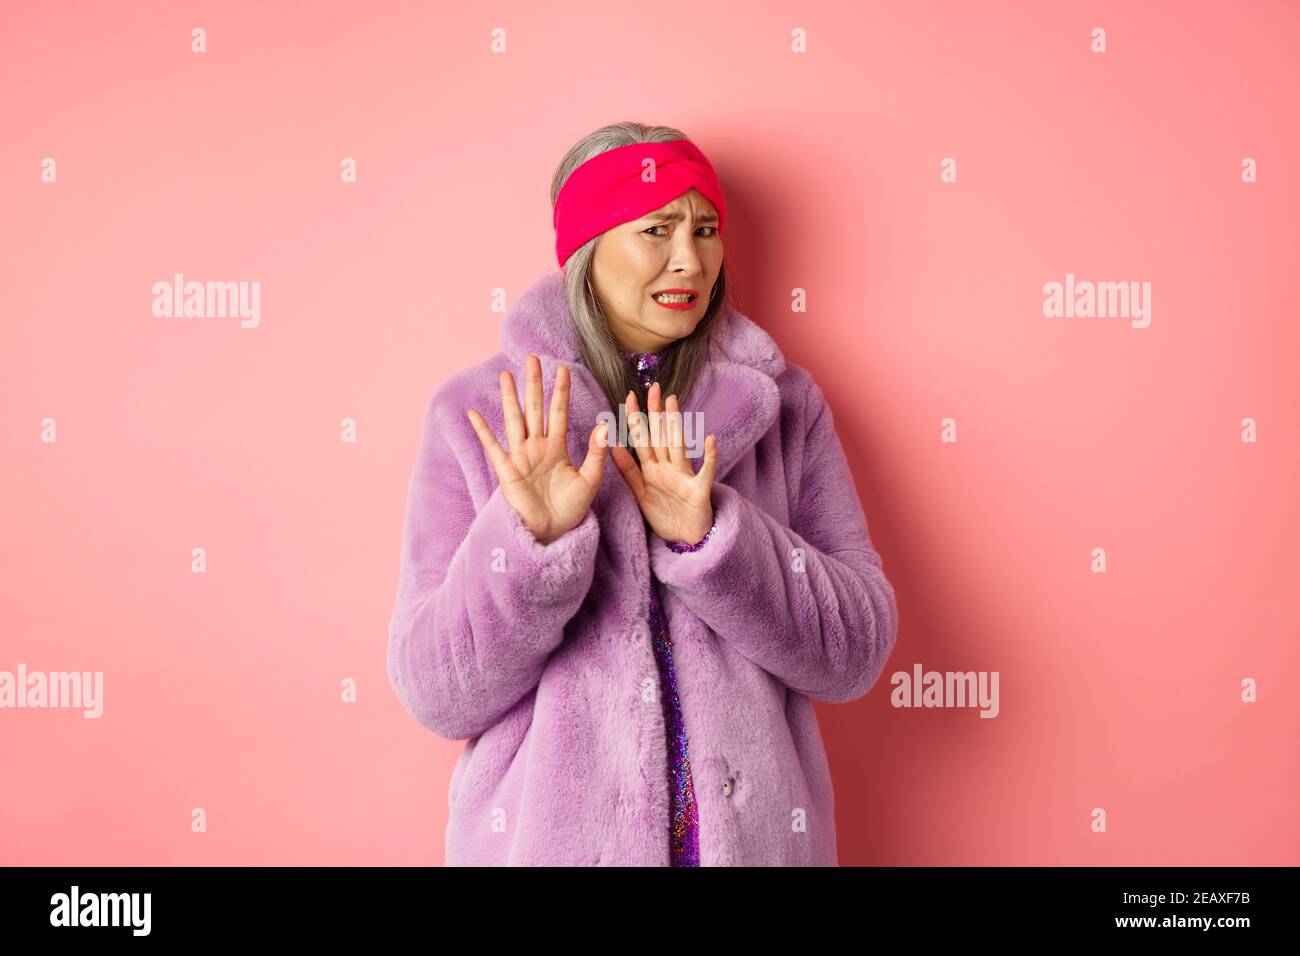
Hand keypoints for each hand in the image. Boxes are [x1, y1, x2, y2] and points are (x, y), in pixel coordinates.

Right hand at [466, 354, 609, 544]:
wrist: (553, 532)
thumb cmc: (571, 508)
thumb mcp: (589, 479)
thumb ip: (596, 453)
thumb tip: (603, 426)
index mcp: (557, 447)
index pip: (559, 412)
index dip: (561, 391)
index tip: (563, 368)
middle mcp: (537, 447)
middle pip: (534, 408)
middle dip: (534, 384)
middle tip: (533, 358)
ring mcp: (520, 457)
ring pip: (515, 420)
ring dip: (510, 398)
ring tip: (506, 375)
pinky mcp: (507, 471)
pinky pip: (493, 447)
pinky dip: (483, 431)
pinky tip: (473, 414)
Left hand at [610, 382, 717, 544]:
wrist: (686, 540)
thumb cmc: (665, 514)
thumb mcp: (641, 492)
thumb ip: (628, 470)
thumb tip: (613, 445)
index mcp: (653, 469)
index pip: (642, 439)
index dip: (635, 418)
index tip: (628, 396)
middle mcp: (669, 468)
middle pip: (660, 436)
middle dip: (656, 412)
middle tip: (653, 387)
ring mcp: (685, 477)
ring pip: (679, 447)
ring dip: (676, 426)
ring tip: (674, 405)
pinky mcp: (699, 491)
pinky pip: (705, 473)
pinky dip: (709, 458)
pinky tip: (710, 440)